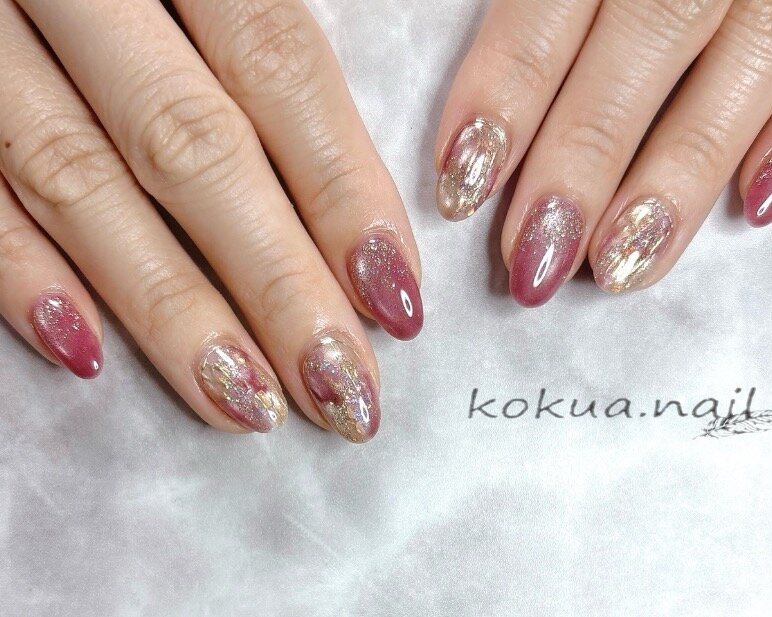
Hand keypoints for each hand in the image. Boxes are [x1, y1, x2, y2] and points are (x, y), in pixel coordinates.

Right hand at [0, 0, 424, 442]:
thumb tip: (351, 198)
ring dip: (170, 305)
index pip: (277, 69)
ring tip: (246, 402)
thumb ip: (263, 47)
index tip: (397, 296)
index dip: (343, 188)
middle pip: (191, 146)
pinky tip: (86, 352)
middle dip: (275, 281)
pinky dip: (19, 271)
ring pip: (77, 179)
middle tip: (342, 387)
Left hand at [435, 0, 771, 304]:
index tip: (461, 184)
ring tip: (622, 267)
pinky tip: (762, 202)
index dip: (504, 96)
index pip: (552, 5)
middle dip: (584, 161)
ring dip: (682, 174)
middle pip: (645, 41)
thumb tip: (479, 119)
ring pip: (751, 56)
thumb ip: (545, 5)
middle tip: (535, 262)